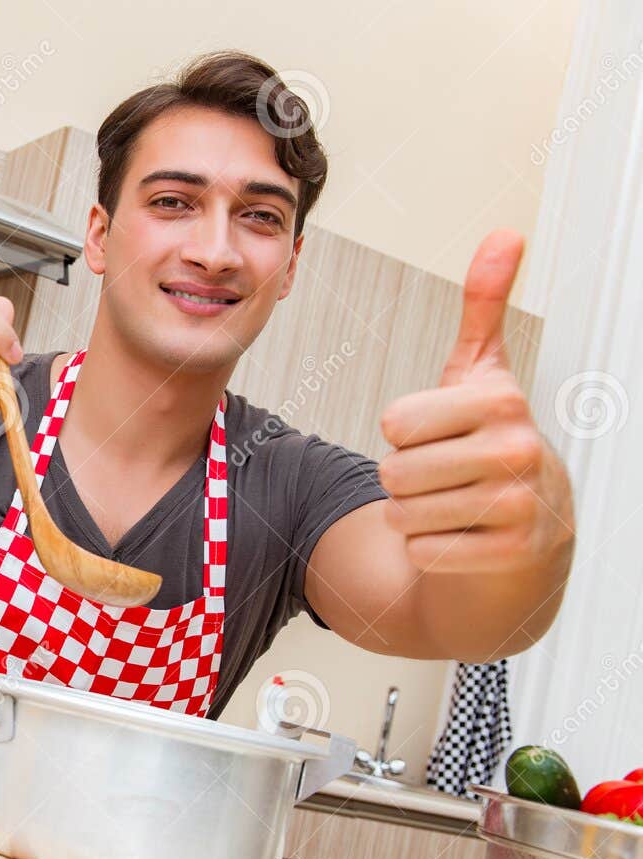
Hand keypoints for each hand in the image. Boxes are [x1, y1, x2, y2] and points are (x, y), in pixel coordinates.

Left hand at [377, 229, 572, 572]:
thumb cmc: (492, 443)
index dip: (402, 433)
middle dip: (403, 478)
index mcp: (502, 401)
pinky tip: (462, 536)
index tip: (440, 435)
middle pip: (394, 471)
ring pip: (403, 514)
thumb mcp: (484, 374)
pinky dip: (428, 550)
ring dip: (413, 514)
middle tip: (443, 476)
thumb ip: (485, 307)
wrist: (531, 531)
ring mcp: (517, 506)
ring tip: (451, 504)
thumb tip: (505, 235)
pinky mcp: (507, 555)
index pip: (394, 422)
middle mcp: (518, 450)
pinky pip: (420, 552)